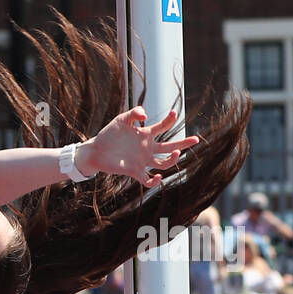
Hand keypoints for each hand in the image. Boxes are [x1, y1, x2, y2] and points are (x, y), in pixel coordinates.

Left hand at [80, 108, 199, 188]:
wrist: (96, 151)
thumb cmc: (109, 134)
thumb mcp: (121, 119)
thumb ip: (134, 113)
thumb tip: (146, 115)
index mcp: (146, 135)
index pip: (163, 127)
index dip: (170, 120)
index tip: (174, 113)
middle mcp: (147, 148)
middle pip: (170, 146)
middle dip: (184, 143)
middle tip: (196, 139)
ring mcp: (142, 161)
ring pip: (164, 163)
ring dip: (172, 159)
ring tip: (177, 152)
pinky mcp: (134, 171)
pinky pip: (148, 180)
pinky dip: (154, 181)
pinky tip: (158, 177)